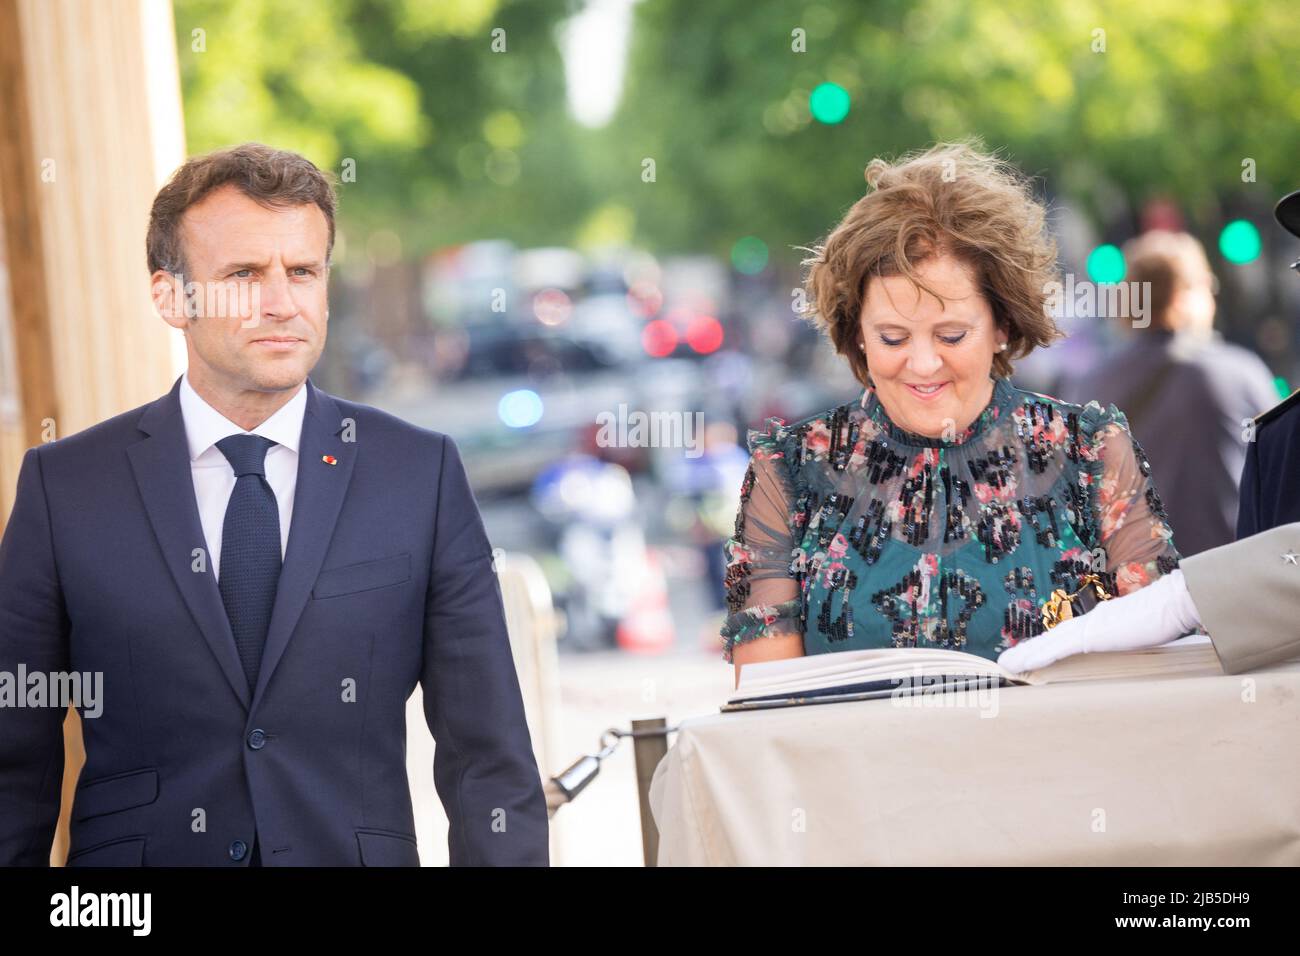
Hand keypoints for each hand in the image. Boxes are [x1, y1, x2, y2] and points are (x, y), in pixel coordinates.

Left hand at [997, 569, 1201, 673]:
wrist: (1178, 601)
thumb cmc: (1172, 616)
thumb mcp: (1151, 633)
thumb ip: (1139, 640)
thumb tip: (1145, 648)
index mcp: (1104, 621)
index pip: (1069, 636)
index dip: (1050, 645)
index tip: (1035, 653)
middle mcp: (1091, 620)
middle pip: (1052, 638)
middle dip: (1030, 650)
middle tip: (1009, 660)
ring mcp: (1088, 626)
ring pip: (1047, 644)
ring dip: (1025, 655)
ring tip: (1005, 664)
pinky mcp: (1090, 635)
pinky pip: (1054, 649)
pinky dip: (1034, 656)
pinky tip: (1019, 664)